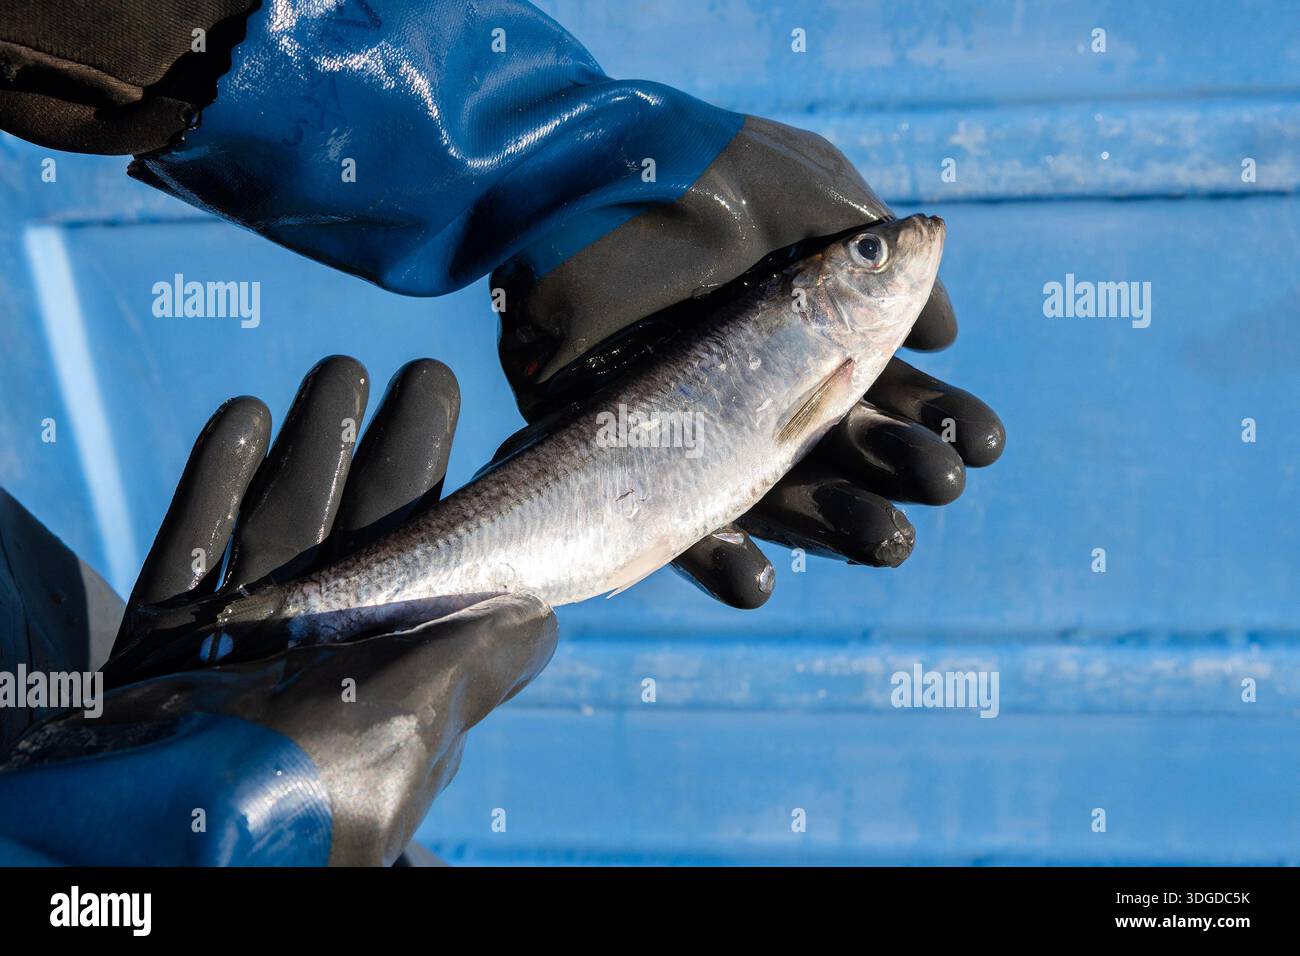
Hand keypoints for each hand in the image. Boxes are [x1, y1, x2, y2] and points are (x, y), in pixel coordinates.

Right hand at [0, 357, 556, 865]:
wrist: (150, 841)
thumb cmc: (297, 786)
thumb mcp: (413, 723)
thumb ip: (478, 660)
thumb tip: (542, 617)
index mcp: (388, 680)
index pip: (436, 575)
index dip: (459, 507)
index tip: (491, 448)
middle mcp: (319, 662)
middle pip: (364, 537)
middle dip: (395, 455)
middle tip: (427, 376)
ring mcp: (237, 652)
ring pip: (282, 527)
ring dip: (313, 447)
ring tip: (343, 371)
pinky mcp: (162, 649)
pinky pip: (191, 550)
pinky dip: (215, 482)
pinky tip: (246, 417)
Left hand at [493, 120, 1004, 607]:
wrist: (576, 197)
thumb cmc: (689, 186)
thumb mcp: (803, 193)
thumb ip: (879, 255)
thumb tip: (947, 333)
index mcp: (815, 334)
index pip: (893, 392)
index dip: (942, 420)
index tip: (982, 444)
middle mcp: (768, 393)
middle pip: (851, 456)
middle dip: (907, 474)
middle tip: (938, 482)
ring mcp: (706, 439)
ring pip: (788, 507)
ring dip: (845, 530)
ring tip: (891, 543)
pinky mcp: (640, 474)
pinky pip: (687, 540)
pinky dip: (727, 569)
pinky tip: (760, 580)